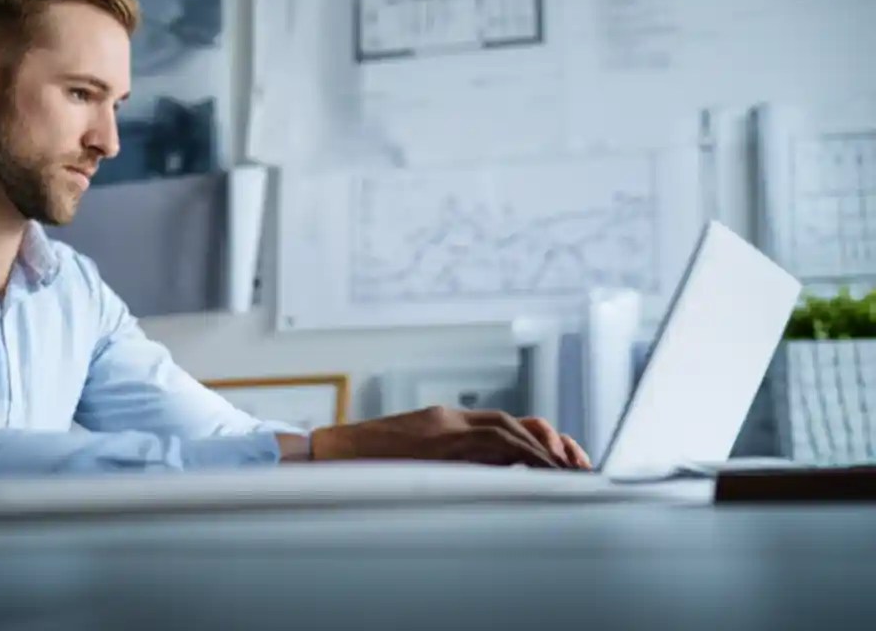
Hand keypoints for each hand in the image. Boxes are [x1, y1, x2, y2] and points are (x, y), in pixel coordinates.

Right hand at [296, 407, 586, 468]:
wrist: (324, 455)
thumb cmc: (360, 465)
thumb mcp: (410, 460)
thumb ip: (445, 462)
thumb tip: (487, 483)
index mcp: (443, 423)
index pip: (504, 424)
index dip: (540, 440)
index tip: (565, 459)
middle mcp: (447, 420)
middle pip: (515, 424)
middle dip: (553, 445)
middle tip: (579, 469)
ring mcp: (442, 428)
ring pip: (508, 431)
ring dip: (543, 452)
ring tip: (567, 474)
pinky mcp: (434, 441)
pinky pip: (489, 445)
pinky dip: (520, 456)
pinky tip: (538, 474)